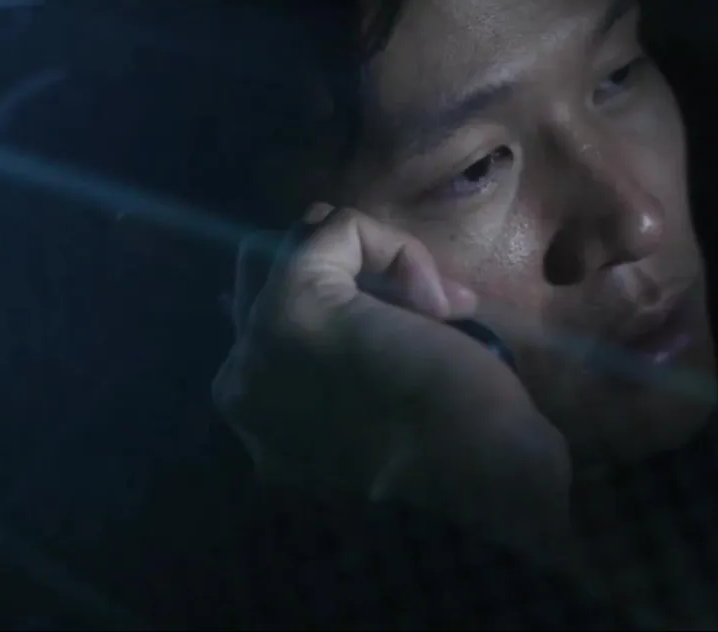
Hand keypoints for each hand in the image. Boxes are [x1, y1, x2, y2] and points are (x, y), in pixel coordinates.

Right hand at [214, 204, 571, 552]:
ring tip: (428, 308)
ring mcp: (257, 342)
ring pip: (295, 245)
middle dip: (348, 275)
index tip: (427, 344)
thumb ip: (351, 371)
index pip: (281, 323)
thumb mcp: (387, 417)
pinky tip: (433, 300)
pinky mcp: (294, 304)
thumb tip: (379, 310)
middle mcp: (240, 382)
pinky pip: (334, 230)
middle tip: (422, 313)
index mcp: (258, 420)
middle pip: (269, 276)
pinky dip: (392, 245)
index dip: (360, 311)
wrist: (476, 486)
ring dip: (371, 260)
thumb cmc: (454, 465)